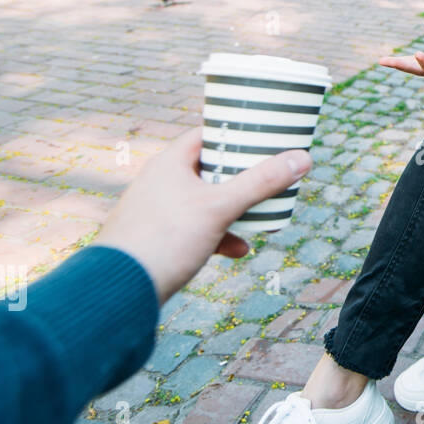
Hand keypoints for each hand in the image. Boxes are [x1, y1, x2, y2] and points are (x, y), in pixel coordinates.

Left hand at [95, 127, 310, 304]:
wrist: (120, 289)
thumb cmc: (166, 238)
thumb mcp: (221, 207)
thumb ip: (262, 182)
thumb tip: (303, 158)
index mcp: (170, 163)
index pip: (207, 135)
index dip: (235, 134)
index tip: (262, 138)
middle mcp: (160, 182)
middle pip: (209, 169)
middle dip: (240, 178)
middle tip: (267, 179)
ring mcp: (157, 210)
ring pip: (203, 202)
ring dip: (232, 210)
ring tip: (259, 218)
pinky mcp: (157, 238)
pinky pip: (194, 228)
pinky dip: (217, 236)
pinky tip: (236, 250)